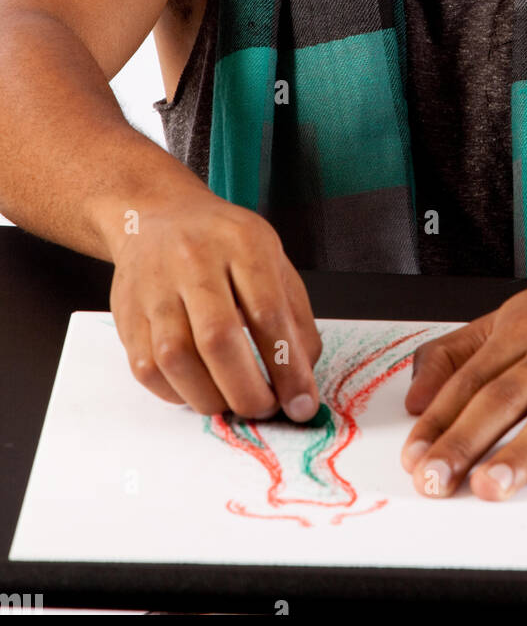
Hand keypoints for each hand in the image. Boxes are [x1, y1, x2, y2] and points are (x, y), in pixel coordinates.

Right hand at [109, 187, 321, 421]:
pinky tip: (198, 390)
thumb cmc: (223, 245)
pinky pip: (147, 368)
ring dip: (210, 397)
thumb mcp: (273, 261)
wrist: (156, 214)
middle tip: (265, 410)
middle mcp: (193, 259)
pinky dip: (177, 393)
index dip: (287, 368)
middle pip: (217, 338)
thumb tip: (302, 383)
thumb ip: (295, 318)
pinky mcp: (126, 312)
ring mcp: (154, 286)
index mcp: (241, 243)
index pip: (267, 313)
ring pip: (175, 358)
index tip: (302, 403)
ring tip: (232, 403)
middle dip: (247, 391)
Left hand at [400, 253, 526, 498]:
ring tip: (491, 487)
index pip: (470, 380)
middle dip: (467, 441)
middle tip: (436, 481)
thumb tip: (414, 400)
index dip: (440, 420)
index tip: (414, 458)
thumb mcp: (507, 320)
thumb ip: (456, 357)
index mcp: (520, 333)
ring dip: (522, 451)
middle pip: (506, 397)